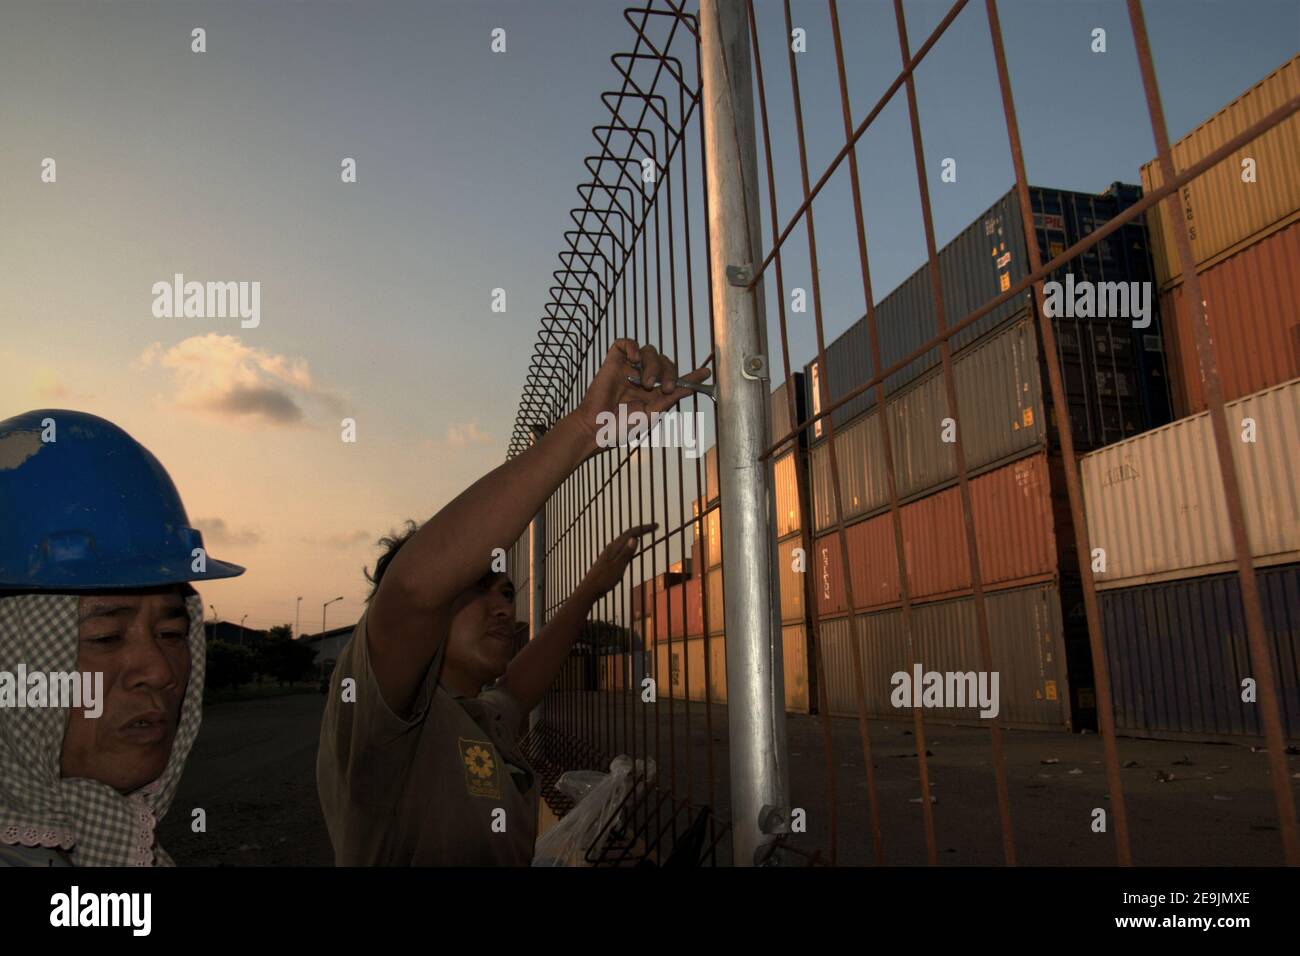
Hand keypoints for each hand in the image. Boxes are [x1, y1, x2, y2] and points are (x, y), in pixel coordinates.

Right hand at [570, 340, 710, 453]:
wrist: (597, 428)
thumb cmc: (621, 427)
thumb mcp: (653, 412)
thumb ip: (672, 397)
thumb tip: (692, 387)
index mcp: (654, 392)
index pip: (676, 377)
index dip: (692, 374)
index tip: (707, 373)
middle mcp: (642, 377)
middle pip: (665, 361)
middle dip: (669, 372)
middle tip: (664, 387)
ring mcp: (628, 369)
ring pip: (649, 351)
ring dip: (653, 364)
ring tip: (645, 383)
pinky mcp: (613, 361)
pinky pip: (625, 342)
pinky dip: (632, 346)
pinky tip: (633, 361)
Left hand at [578, 524, 657, 600]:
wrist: (589, 589)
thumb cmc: (604, 580)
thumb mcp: (618, 567)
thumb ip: (626, 553)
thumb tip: (635, 538)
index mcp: (614, 547)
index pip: (631, 533)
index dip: (644, 528)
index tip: (656, 526)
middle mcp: (611, 547)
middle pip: (627, 534)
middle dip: (641, 530)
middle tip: (653, 528)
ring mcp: (608, 553)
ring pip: (623, 540)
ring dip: (635, 535)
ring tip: (644, 533)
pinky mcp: (607, 559)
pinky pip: (621, 546)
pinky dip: (629, 543)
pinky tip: (630, 548)